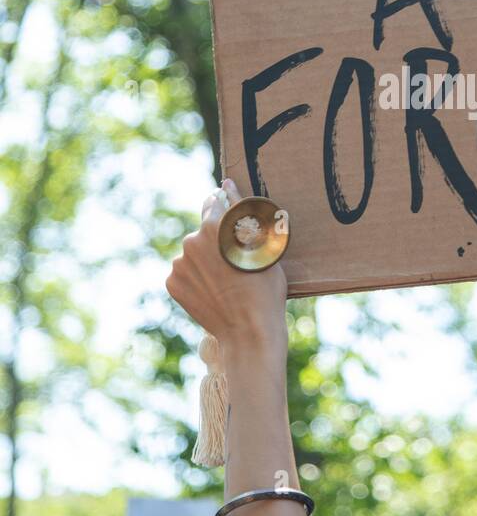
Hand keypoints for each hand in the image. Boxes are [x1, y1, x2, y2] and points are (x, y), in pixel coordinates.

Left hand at [166, 177, 287, 349]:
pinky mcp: (172, 283)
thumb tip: (225, 183)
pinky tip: (213, 292)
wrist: (248, 332)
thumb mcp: (263, 245)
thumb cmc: (264, 286)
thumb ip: (241, 211)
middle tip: (237, 263)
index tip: (231, 224)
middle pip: (204, 230)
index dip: (224, 210)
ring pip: (193, 253)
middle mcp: (192, 240)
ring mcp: (179, 263)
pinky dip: (196, 278)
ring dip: (205, 260)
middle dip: (217, 241)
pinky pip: (184, 272)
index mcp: (215, 224)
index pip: (214, 202)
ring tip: (226, 282)